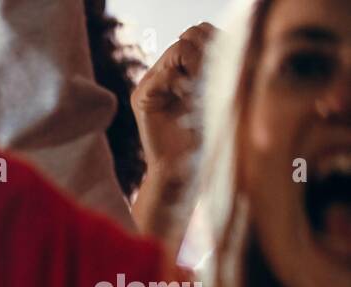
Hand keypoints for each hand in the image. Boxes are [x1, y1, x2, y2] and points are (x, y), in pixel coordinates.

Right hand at [132, 24, 216, 176]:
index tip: (227, 66)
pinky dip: (183, 84)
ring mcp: (151, 83)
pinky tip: (190, 99)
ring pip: (179, 48)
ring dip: (198, 65)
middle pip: (189, 35)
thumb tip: (221, 42)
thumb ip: (217, 67)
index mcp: (182, 69)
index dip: (216, 41)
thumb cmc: (206, 137)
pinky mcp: (142, 97)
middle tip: (215, 77)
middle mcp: (164, 72)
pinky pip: (166, 74)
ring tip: (203, 89)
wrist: (183, 170)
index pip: (198, 32)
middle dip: (208, 51)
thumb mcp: (219, 95)